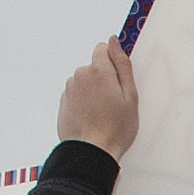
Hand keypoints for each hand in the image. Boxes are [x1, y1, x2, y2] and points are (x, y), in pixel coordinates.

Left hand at [57, 39, 137, 158]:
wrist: (91, 152)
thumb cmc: (115, 129)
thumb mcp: (130, 96)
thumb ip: (122, 65)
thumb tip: (115, 41)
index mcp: (98, 70)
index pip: (103, 48)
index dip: (113, 63)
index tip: (119, 80)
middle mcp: (79, 75)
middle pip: (94, 67)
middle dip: (104, 79)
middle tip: (115, 103)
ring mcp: (69, 89)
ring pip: (85, 82)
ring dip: (93, 92)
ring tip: (103, 114)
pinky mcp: (63, 103)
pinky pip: (77, 96)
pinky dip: (84, 103)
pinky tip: (93, 119)